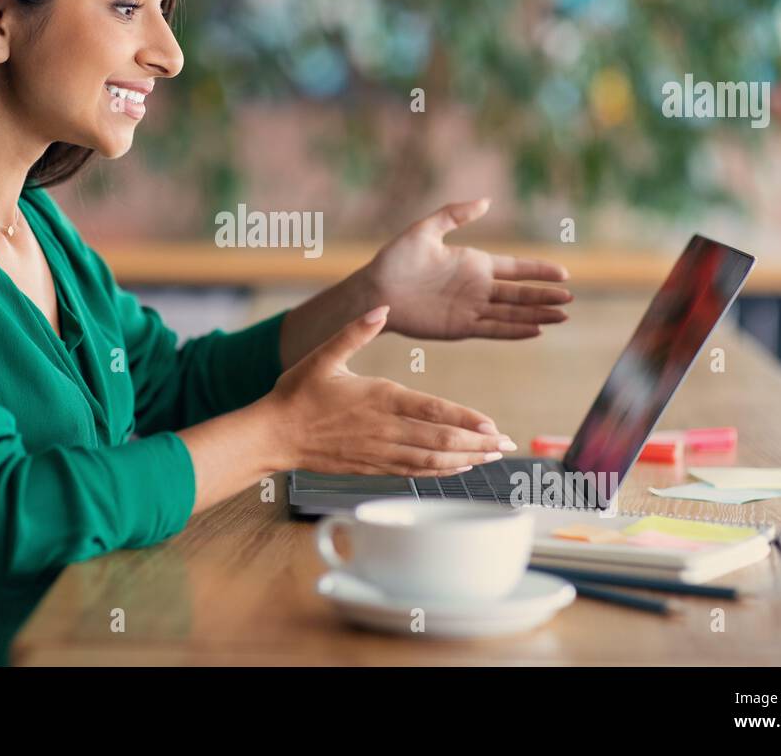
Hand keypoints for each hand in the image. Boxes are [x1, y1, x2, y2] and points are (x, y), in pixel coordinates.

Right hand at [261, 305, 514, 476]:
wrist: (274, 435)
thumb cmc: (297, 393)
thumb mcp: (325, 355)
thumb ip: (356, 331)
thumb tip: (382, 308)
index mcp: (379, 398)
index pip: (433, 411)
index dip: (466, 420)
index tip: (492, 425)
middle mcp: (385, 429)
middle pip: (441, 441)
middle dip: (478, 444)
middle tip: (506, 444)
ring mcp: (379, 451)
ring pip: (431, 461)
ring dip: (465, 460)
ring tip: (491, 457)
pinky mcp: (372, 466)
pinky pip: (414, 472)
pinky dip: (440, 472)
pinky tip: (458, 468)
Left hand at [360, 197, 572, 340]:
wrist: (376, 291)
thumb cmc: (396, 259)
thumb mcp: (426, 230)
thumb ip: (455, 215)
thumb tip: (486, 201)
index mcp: (473, 263)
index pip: (515, 268)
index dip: (538, 270)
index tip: (563, 273)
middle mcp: (477, 287)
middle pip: (519, 293)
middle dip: (545, 295)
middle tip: (570, 298)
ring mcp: (470, 308)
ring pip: (511, 313)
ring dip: (536, 314)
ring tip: (562, 316)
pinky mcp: (460, 327)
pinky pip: (492, 329)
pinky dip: (514, 330)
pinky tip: (535, 331)